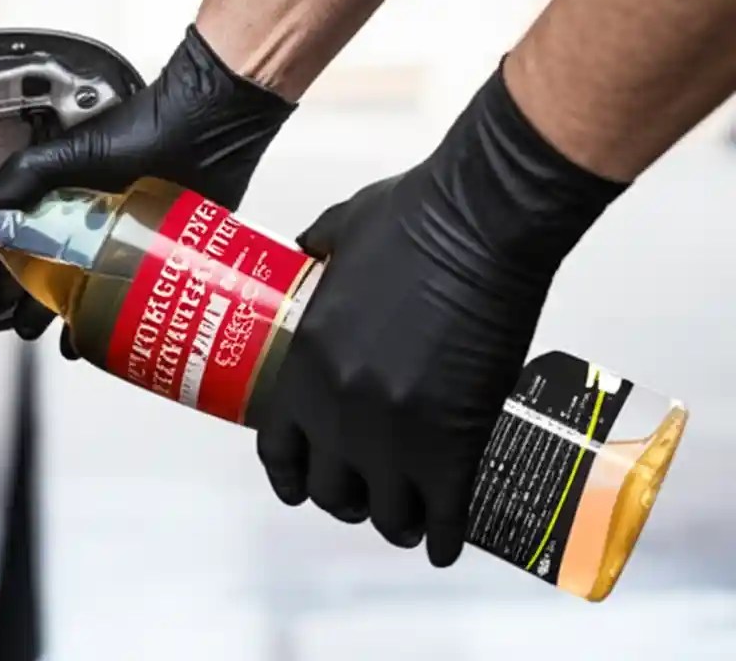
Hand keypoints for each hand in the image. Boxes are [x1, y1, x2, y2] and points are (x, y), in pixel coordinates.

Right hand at [0, 24, 295, 351]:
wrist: (212, 126)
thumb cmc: (151, 128)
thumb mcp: (82, 149)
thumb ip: (34, 170)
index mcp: (68, 195)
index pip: (28, 239)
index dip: (10, 270)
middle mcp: (96, 218)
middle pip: (60, 270)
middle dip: (41, 303)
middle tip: (30, 327)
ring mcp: (130, 236)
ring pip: (99, 285)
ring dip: (84, 315)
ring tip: (74, 341)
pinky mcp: (164, 247)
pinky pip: (140, 287)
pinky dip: (128, 311)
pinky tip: (122, 331)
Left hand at [248, 66, 625, 565]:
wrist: (483, 221)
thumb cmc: (413, 216)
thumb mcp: (337, 231)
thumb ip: (314, 254)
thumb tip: (307, 254)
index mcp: (304, 363)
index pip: (278, 448)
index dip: (290, 477)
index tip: (301, 486)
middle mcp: (339, 410)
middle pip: (330, 491)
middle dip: (346, 500)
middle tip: (365, 495)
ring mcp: (396, 432)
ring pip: (386, 514)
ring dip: (395, 522)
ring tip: (407, 520)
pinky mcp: (455, 441)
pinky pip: (445, 514)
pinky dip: (444, 538)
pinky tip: (444, 546)